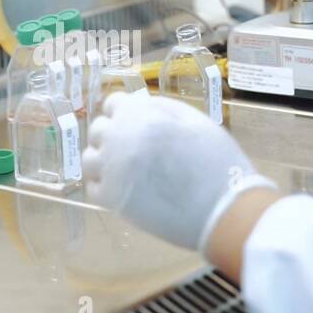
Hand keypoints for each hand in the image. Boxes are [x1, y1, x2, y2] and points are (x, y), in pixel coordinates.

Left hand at [82, 92, 276, 252]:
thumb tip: (140, 105)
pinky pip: (93, 187)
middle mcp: (118, 139)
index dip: (125, 112)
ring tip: (126, 170)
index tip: (135, 123)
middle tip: (134, 149)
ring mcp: (111, 170)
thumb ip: (160, 108)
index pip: (113, 103)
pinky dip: (105, 186)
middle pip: (99, 130)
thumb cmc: (216, 160)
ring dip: (103, 160)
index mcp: (138, 115)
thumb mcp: (194, 120)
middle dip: (113, 134)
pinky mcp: (111, 200)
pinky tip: (125, 188)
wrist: (223, 208)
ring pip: (89, 159)